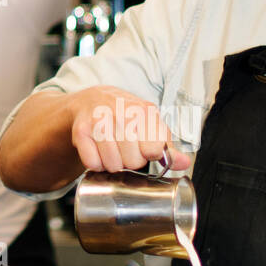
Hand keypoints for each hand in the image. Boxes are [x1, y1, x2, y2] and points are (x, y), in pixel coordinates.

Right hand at [64, 85, 191, 172]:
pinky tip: (98, 150)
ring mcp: (100, 122)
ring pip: (112, 165)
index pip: (154, 151)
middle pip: (133, 162)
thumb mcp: (150, 125)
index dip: (149, 155)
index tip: (144, 147)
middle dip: (129, 161)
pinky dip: (95, 163)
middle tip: (125, 148)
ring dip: (112, 163)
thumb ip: (168, 147)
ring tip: (112, 149)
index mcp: (144, 112)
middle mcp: (122, 113)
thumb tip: (184, 163)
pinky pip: (93, 163)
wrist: (92, 101)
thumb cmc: (125, 115)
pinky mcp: (81, 131)